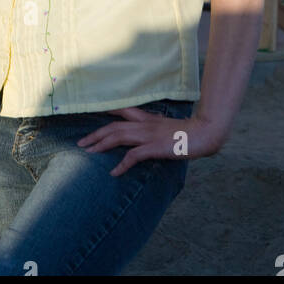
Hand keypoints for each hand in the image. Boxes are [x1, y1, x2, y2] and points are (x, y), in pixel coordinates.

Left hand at [77, 107, 224, 175]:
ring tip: (88, 152)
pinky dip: (121, 164)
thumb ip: (155, 129)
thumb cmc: (188, 133)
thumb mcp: (167, 128)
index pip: (121, 110)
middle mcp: (144, 124)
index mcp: (147, 118)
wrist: (203, 133)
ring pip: (117, 136)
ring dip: (101, 144)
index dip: (104, 112)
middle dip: (95, 134)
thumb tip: (147, 137)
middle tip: (80, 143)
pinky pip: (133, 156)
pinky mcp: (154, 147)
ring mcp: (148, 135)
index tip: (89, 115)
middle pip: (113, 125)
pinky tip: (114, 172)